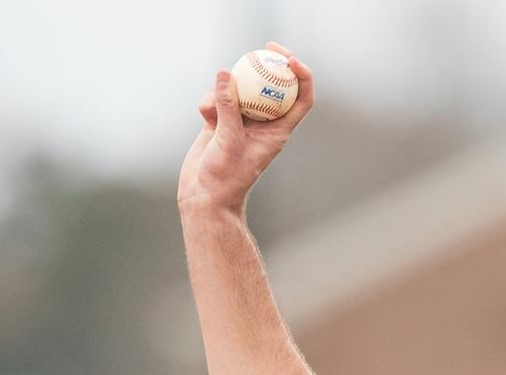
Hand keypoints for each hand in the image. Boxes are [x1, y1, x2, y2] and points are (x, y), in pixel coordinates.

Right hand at [177, 43, 314, 214]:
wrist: (205, 196)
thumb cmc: (225, 177)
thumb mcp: (228, 140)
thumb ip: (228, 107)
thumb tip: (225, 74)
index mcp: (278, 132)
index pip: (301, 100)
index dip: (302, 77)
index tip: (290, 59)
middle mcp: (264, 125)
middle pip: (274, 88)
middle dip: (271, 66)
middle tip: (263, 47)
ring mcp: (242, 123)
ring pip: (240, 91)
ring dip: (224, 91)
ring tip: (211, 107)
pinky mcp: (221, 122)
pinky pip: (218, 100)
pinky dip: (209, 101)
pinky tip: (202, 113)